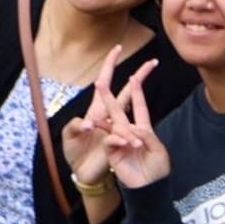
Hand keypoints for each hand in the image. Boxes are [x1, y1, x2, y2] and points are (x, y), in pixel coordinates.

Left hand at [62, 46, 156, 186]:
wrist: (85, 174)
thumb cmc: (75, 154)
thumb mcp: (69, 139)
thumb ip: (74, 128)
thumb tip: (85, 124)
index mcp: (96, 110)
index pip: (105, 82)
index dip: (110, 65)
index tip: (117, 49)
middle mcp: (111, 115)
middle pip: (128, 90)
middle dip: (140, 75)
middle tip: (153, 62)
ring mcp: (120, 126)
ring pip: (135, 107)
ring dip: (143, 96)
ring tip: (155, 91)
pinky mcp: (124, 140)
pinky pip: (131, 133)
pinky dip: (134, 134)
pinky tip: (135, 139)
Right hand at [97, 63, 170, 188]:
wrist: (149, 188)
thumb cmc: (157, 169)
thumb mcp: (158, 150)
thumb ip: (147, 137)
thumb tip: (133, 128)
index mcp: (143, 130)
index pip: (139, 108)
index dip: (136, 93)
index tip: (134, 78)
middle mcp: (129, 133)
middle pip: (118, 111)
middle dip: (109, 97)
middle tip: (99, 82)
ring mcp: (119, 142)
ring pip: (111, 124)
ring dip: (110, 116)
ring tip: (102, 106)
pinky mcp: (112, 153)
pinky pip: (110, 141)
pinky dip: (116, 138)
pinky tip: (125, 141)